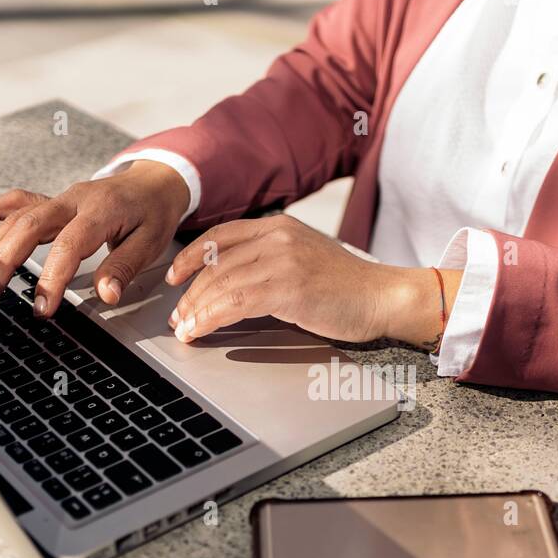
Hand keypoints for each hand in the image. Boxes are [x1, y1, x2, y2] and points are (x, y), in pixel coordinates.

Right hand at [0, 160, 190, 316]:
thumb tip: (107, 295)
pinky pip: (17, 201)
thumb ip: (125, 267)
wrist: (155, 182)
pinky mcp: (52, 201)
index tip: (42, 308)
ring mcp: (60, 199)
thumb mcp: (152, 242)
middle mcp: (74, 201)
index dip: (52, 278)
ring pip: (18, 216)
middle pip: (30, 225)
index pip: (69, 246)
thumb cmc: (153, 213)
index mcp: (101, 211)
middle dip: (7, 260)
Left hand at [166, 214, 460, 349]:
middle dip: (190, 292)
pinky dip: (211, 319)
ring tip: (184, 329)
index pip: (222, 235)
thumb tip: (231, 280)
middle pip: (216, 262)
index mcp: (279, 226)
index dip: (192, 256)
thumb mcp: (305, 258)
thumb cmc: (348, 286)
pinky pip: (235, 303)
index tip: (174, 275)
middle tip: (177, 315)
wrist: (383, 296)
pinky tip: (200, 331)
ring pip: (221, 284)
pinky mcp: (288, 288)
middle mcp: (278, 237)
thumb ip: (271, 259)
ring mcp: (283, 261)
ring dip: (196, 310)